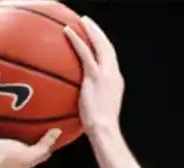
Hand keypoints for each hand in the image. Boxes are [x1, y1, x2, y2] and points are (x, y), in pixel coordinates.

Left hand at [64, 16, 123, 135]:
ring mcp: (106, 74)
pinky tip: (68, 31)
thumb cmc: (99, 127)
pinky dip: (77, 40)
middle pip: (108, 47)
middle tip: (88, 23)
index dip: (103, 45)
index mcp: (115, 81)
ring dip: (91, 31)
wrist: (104, 130)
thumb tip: (80, 99)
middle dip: (98, 33)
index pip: (110, 58)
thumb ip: (91, 98)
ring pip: (100, 45)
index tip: (95, 38)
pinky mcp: (96, 76)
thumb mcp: (97, 109)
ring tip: (81, 21)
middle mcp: (113, 75)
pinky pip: (86, 53)